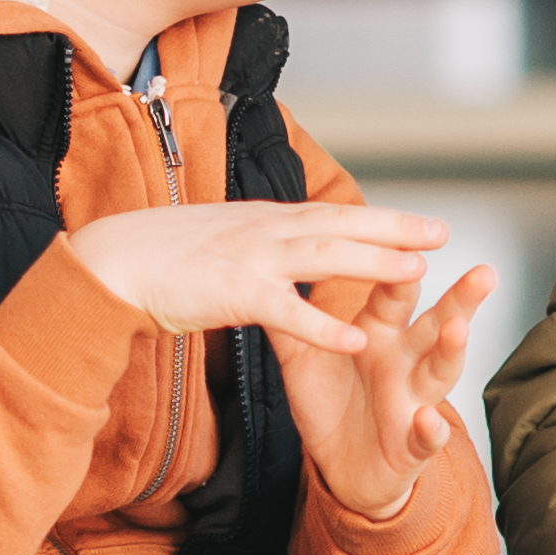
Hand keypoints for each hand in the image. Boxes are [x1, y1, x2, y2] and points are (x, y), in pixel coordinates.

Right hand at [59, 200, 448, 354]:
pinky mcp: (232, 292)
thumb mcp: (221, 241)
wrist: (113, 262)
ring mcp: (251, 258)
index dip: (381, 219)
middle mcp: (265, 231)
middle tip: (442, 232)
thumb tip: (280, 245)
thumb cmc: (161, 257)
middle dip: (394, 229)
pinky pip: (286, 312)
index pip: (333, 215)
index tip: (421, 223)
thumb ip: (257, 243)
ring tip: (417, 272)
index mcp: (264, 221)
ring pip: (324, 257)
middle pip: (340, 225)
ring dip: (373, 263)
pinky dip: (322, 323)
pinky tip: (355, 339)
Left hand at [269, 257, 495, 523]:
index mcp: (380, 334)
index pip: (396, 292)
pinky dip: (432, 430)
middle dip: (461, 299)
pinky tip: (430, 420)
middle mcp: (405, 361)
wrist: (339, 468)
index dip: (403, 265)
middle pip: (438, 322)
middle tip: (481, 273)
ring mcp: (415, 400)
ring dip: (452, 352)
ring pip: (442, 372)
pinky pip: (428, 436)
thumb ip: (290, 317)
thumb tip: (263, 270)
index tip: (414, 233)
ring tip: (456, 331)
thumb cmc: (330, 405)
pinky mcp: (414, 444)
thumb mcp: (302, 357)